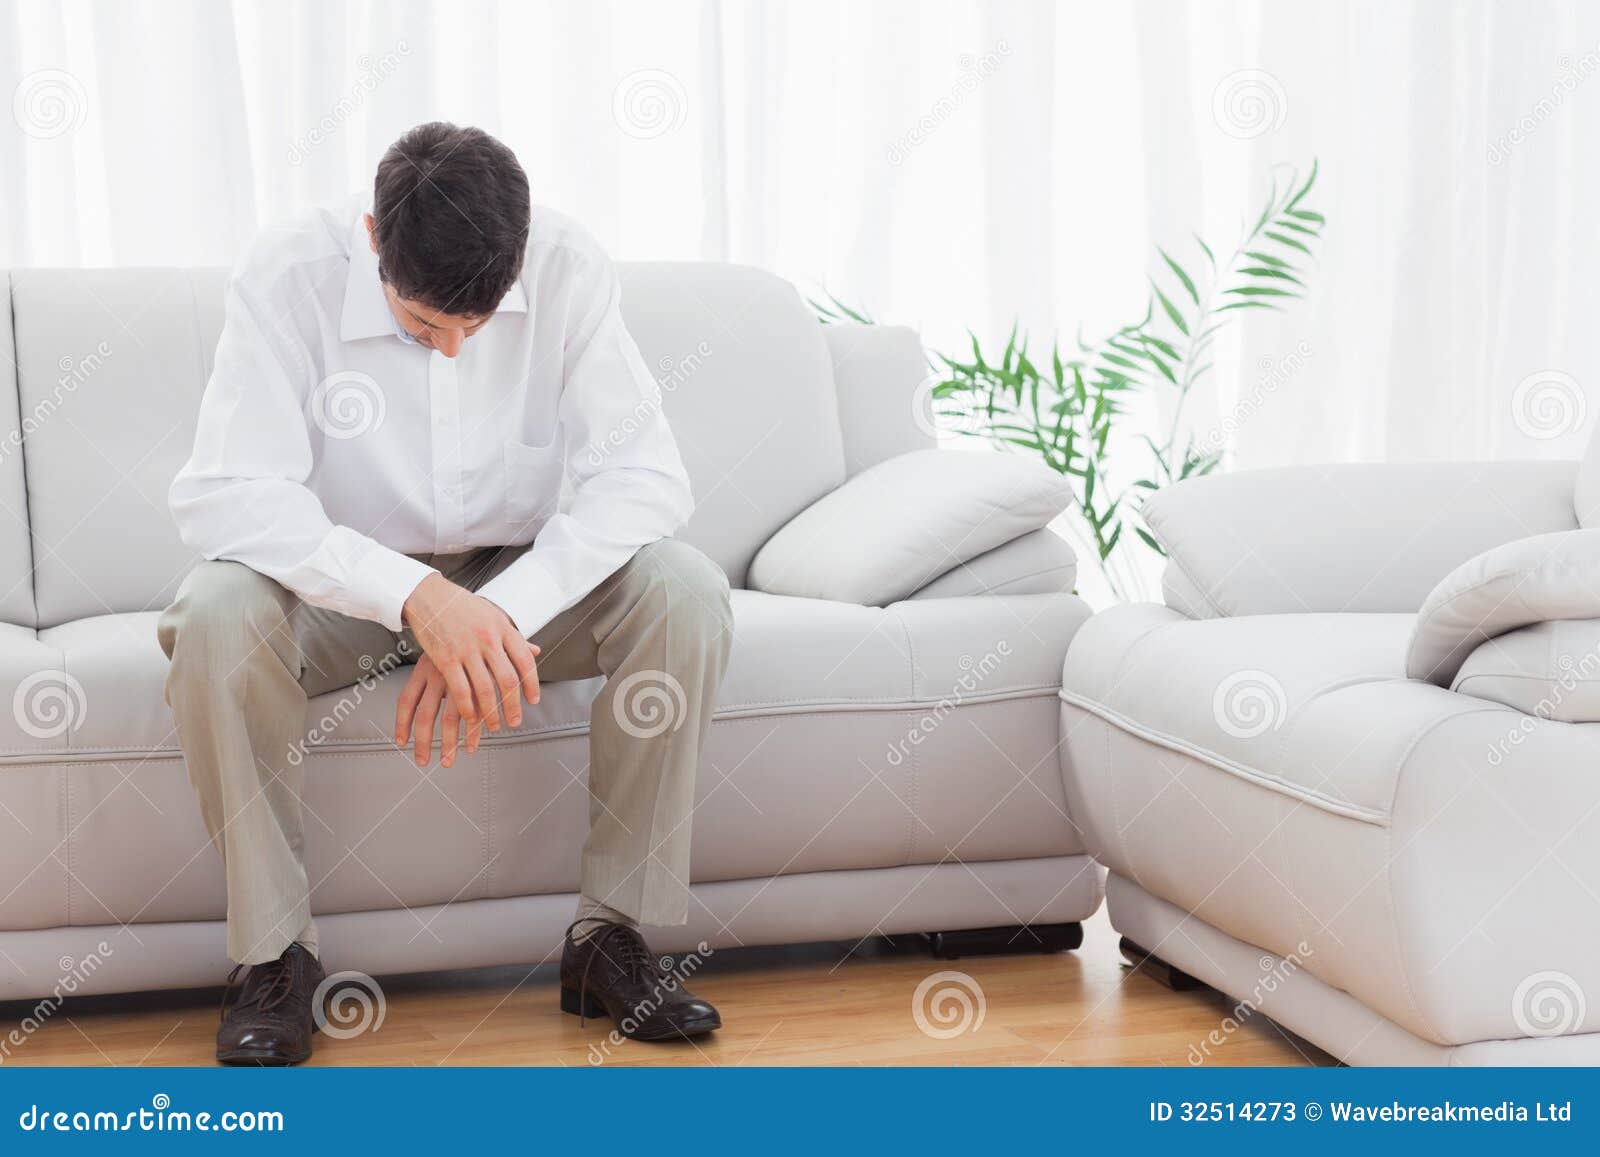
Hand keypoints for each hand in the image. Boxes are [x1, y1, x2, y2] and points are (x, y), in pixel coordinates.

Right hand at [394, 573, 539, 764]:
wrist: (429, 595)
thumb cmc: (463, 606)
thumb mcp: (494, 615)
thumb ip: (513, 637)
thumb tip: (536, 651)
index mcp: (503, 628)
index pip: (525, 662)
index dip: (532, 685)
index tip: (533, 701)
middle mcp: (488, 639)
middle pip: (508, 680)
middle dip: (513, 706)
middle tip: (514, 721)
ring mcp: (467, 649)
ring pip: (486, 689)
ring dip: (491, 713)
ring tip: (494, 725)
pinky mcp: (445, 658)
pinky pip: (461, 690)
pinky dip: (468, 708)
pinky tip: (472, 719)